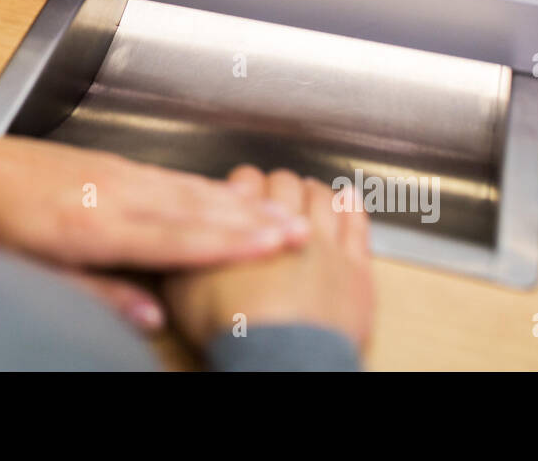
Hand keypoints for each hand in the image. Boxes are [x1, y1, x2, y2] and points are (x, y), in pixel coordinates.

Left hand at [0, 118, 309, 269]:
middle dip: (250, 221)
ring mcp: (113, 173)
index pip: (176, 239)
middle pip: (193, 209)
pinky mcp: (109, 163)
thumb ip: (100, 293)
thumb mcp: (33, 273)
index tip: (272, 247)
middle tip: (299, 229)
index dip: (229, 245)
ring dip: (237, 201)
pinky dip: (205, 186)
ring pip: (186, 188)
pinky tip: (226, 192)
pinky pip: (169, 176)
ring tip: (280, 211)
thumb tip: (155, 319)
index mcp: (91, 226)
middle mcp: (111, 192)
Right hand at [163, 167, 373, 350]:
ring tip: (308, 192)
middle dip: (278, 185)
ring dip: (314, 191)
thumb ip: (185, 254)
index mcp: (244, 222)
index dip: (244, 184)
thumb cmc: (229, 326)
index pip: (245, 180)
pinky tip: (348, 199)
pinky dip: (351, 207)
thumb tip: (180, 240)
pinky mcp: (355, 268)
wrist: (277, 357)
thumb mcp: (182, 289)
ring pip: (323, 198)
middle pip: (285, 184)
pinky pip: (357, 225)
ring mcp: (325, 243)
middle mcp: (287, 223)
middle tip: (274, 195)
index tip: (244, 192)